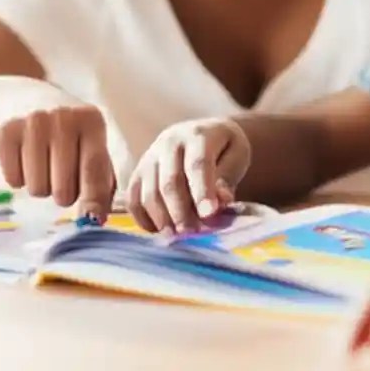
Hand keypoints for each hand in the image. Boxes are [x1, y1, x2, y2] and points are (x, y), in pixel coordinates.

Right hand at [0, 77, 114, 217]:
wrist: (19, 96)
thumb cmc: (65, 129)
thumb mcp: (89, 140)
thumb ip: (100, 178)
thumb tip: (98, 218)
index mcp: (91, 120)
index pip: (94, 170)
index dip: (93, 200)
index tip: (93, 220)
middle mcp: (63, 117)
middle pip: (64, 189)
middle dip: (63, 195)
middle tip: (60, 178)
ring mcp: (32, 122)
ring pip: (37, 189)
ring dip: (40, 187)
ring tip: (41, 164)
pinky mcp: (4, 131)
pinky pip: (13, 181)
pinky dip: (18, 179)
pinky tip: (22, 157)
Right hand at [126, 117, 250, 233]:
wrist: (201, 134)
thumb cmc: (223, 149)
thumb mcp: (236, 155)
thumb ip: (228, 178)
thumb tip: (222, 201)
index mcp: (198, 135)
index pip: (198, 164)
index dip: (203, 191)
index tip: (209, 215)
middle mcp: (169, 142)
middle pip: (170, 181)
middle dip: (181, 212)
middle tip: (192, 233)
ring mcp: (150, 157)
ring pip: (149, 192)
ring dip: (162, 219)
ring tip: (177, 236)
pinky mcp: (138, 172)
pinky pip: (133, 199)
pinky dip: (143, 219)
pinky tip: (159, 231)